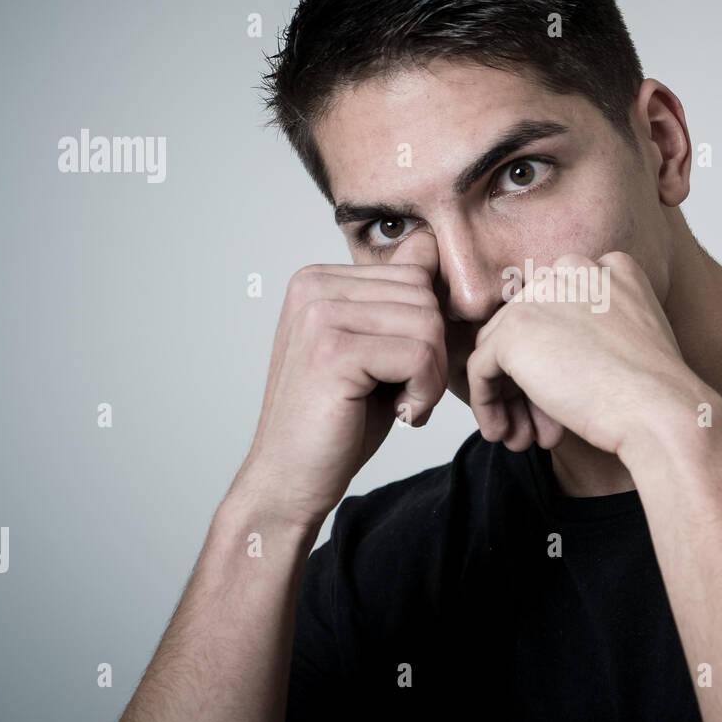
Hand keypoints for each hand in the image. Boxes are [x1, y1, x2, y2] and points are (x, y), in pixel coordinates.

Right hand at [234, 240, 447, 527]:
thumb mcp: (375, 348)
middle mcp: (313, 286)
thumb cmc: (336, 421)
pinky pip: (419, 355)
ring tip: (399, 403)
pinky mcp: (332, 351)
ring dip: (429, 376)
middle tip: (404, 393)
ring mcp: (319, 315)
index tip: (400, 371)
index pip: (415, 274)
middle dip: (432, 353)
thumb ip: (395, 298)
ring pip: (428, 324)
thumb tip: (427, 241)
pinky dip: (423, 392)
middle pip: (425, 297)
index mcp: (318, 278)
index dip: (426, 329)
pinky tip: (398, 413)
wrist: (289, 480)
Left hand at [465, 250, 694, 457]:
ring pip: (498, 346)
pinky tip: (504, 431)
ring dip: (507, 394)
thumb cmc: (656, 390)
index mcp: (608, 267)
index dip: (554, 355)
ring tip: (522, 434)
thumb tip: (541, 359)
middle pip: (525, 325)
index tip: (564, 394)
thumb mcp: (630, 340)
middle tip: (536, 423)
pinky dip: (487, 404)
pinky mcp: (514, 330)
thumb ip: (589, 330)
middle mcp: (572, 268)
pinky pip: (481, 369)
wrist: (661, 410)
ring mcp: (541, 295)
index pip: (557, 306)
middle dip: (527, 380)